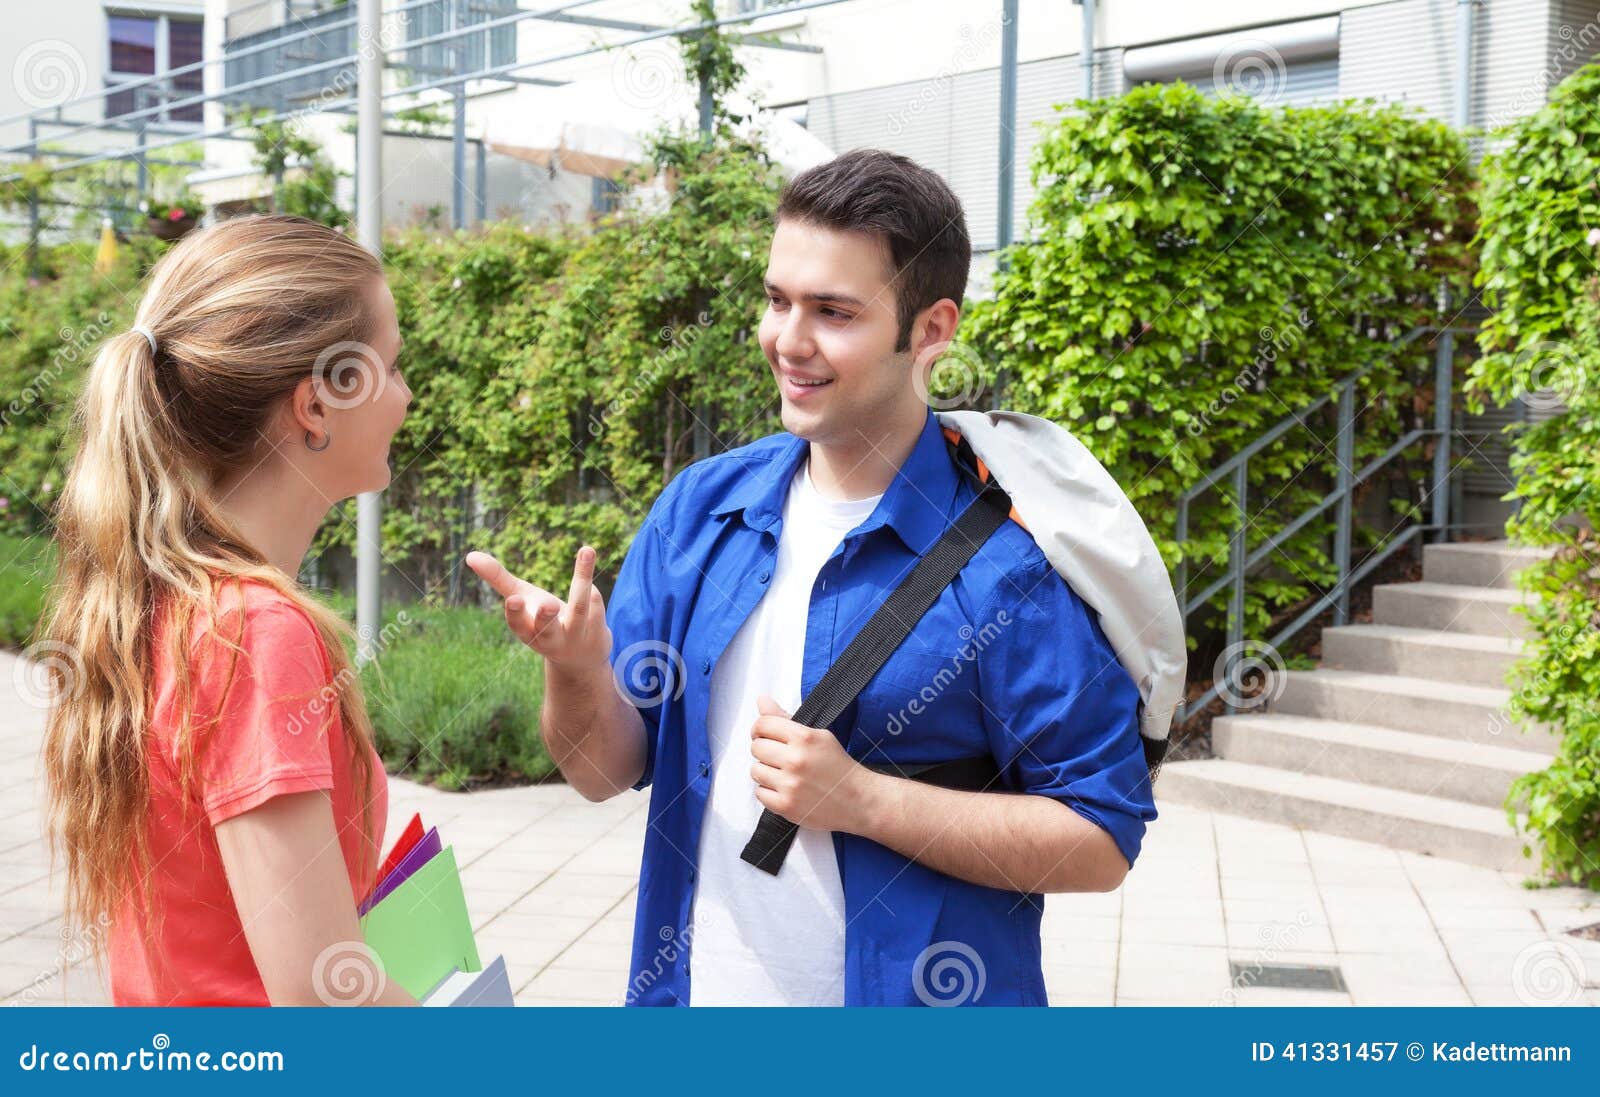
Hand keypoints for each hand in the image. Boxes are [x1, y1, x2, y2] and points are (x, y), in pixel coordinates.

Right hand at [464, 547, 610, 673]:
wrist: (580, 658)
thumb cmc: (543, 622)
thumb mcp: (523, 600)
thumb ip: (498, 579)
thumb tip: (469, 555)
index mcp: (528, 631)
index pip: (519, 626)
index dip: (516, 614)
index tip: (514, 600)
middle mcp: (551, 638)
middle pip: (548, 629)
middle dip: (546, 616)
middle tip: (549, 603)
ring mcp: (576, 637)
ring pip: (579, 610)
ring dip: (582, 581)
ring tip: (586, 550)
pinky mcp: (598, 633)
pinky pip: (597, 607)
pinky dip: (593, 591)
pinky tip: (589, 575)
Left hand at [749, 695, 881, 833]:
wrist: (858, 800)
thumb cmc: (838, 766)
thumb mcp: (818, 736)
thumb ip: (785, 718)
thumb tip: (761, 700)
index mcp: (804, 738)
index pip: (763, 724)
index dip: (760, 728)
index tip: (764, 735)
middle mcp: (796, 760)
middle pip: (756, 747)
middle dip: (764, 751)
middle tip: (778, 757)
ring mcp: (790, 785)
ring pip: (755, 771)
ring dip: (766, 772)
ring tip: (784, 774)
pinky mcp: (786, 806)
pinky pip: (759, 793)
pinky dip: (769, 792)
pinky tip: (785, 789)